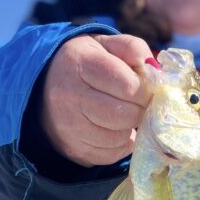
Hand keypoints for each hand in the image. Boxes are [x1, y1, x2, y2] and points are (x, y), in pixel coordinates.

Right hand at [41, 33, 153, 165]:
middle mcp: (69, 97)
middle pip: (124, 115)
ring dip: (130, 127)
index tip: (145, 88)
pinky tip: (113, 129)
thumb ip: (132, 49)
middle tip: (138, 104)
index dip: (144, 89)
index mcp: (80, 64)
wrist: (45, 86)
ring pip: (119, 137)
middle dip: (139, 110)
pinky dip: (120, 144)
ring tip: (123, 114)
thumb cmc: (85, 62)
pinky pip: (111, 154)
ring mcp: (69, 127)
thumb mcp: (106, 44)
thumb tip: (154, 70)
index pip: (126, 85)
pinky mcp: (74, 149)